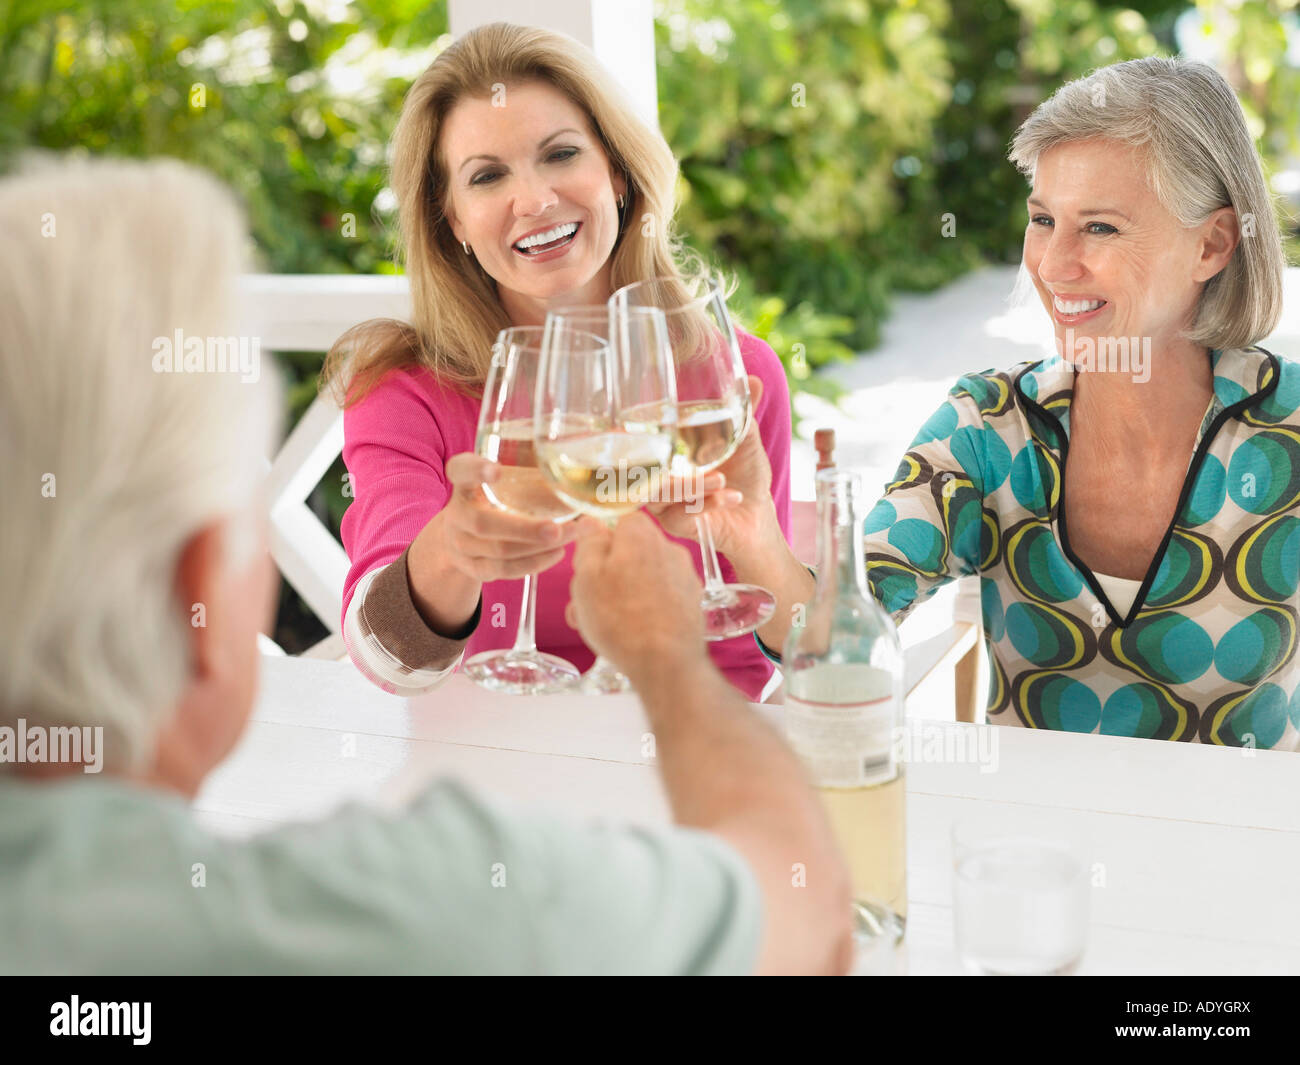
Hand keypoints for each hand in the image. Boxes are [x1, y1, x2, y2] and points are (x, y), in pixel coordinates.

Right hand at [428, 453, 594, 581]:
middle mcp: (457, 513)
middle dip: (525, 529)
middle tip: (557, 528)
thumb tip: (590, 472)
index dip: (476, 471)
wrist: (460, 537)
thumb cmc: (493, 500)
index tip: (497, 471)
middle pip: (484, 523)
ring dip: (540, 547)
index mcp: (463, 483)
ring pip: (500, 551)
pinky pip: (504, 569)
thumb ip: (527, 471)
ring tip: (572, 536)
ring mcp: (461, 543)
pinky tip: (558, 552)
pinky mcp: (472, 567)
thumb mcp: (499, 482)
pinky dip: (534, 563)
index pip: (460, 470)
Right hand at [567, 512, 707, 678]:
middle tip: (585, 604)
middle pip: (631, 553)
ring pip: (643, 579)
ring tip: (601, 626)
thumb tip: (591, 523)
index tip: (586, 566)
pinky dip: (644, 610)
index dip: (598, 544)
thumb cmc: (621, 618)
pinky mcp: (691, 604)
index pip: (618, 522)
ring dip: (621, 596)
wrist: (666, 664)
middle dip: (607, 575)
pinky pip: (660, 598)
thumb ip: (589, 544)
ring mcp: (684, 577)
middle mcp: (669, 548)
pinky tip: (629, 633)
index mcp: (642, 534)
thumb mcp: (587, 575)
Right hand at [646, 375, 778, 559]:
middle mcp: (658, 473)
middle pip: (642, 464)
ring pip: (660, 491)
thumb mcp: (746, 442)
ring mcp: (662, 500)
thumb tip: (754, 380)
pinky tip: (730, 496)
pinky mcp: (673, 524)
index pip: (644, 437)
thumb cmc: (745, 476)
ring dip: (692, 485)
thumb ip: (743, 416)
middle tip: (697, 452)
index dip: (641, 428)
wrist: (756, 517)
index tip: (660, 421)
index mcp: (668, 449)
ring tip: (722, 479)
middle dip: (664, 456)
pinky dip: (706, 504)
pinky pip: (679, 514)